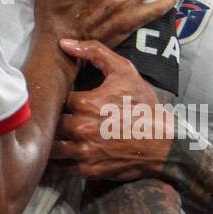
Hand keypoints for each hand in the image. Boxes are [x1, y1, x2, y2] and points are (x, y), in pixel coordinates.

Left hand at [50, 40, 173, 180]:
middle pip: (49, 122)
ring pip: (50, 147)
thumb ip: (94, 52)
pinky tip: (55, 156)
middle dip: (49, 119)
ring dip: (48, 141)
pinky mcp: (89, 170)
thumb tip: (64, 43)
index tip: (56, 97)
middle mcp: (81, 127)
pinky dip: (55, 163)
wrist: (164, 143)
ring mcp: (84, 151)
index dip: (54, 97)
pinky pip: (60, 168)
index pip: (55, 98)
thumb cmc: (144, 106)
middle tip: (49, 117)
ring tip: (48, 136)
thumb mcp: (124, 71)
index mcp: (85, 103)